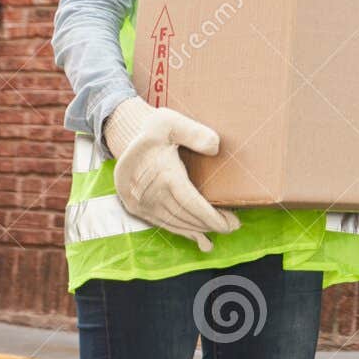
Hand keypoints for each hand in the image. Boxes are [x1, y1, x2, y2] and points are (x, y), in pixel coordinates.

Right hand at [104, 97, 239, 252]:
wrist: (124, 134)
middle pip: (185, 216)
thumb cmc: (153, 127)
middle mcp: (150, 193)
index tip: (231, 222)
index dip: (211, 216)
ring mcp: (141, 202)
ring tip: (220, 232)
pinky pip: (161, 223)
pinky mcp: (136, 207)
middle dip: (210, 224)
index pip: (190, 203)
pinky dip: (180, 232)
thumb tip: (215, 147)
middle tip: (234, 226)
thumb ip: (195, 132)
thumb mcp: (173, 121)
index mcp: (162, 174)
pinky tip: (197, 237)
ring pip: (174, 222)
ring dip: (197, 230)